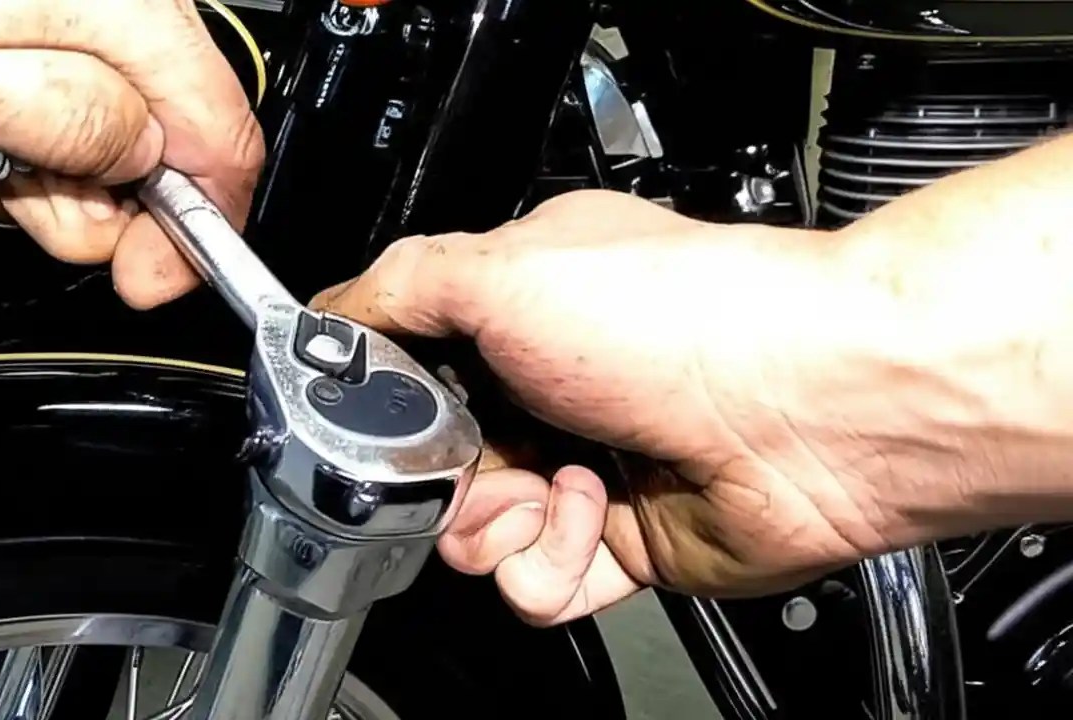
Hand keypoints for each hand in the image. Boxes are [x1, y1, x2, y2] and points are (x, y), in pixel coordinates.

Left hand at [0, 0, 262, 308]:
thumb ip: (69, 129)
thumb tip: (139, 162)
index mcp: (138, 24)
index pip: (224, 153)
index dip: (194, 233)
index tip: (142, 274)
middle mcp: (137, 15)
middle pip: (154, 156)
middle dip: (74, 198)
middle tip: (5, 185)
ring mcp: (99, 19)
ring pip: (92, 141)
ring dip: (14, 163)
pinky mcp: (58, 23)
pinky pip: (49, 107)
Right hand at [312, 189, 901, 624]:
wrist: (809, 411)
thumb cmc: (682, 319)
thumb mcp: (501, 270)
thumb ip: (398, 289)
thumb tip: (331, 316)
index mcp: (523, 311)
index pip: (416, 369)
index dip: (392, 404)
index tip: (387, 416)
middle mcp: (554, 389)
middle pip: (439, 466)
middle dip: (443, 479)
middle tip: (483, 462)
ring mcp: (588, 467)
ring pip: (480, 535)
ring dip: (500, 525)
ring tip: (552, 491)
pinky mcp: (622, 543)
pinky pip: (538, 586)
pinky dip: (549, 570)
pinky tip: (585, 526)